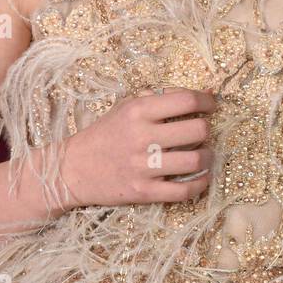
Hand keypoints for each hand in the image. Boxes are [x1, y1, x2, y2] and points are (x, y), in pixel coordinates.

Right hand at [59, 88, 215, 208]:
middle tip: (202, 132)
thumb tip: (209, 91)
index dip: (207, 102)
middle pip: (197, 130)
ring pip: (195, 161)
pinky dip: (200, 184)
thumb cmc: (105, 133)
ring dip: (208, 157)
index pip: (187, 100)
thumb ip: (164, 97)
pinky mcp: (143, 192)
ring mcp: (143, 167)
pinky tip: (201, 177)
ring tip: (204, 154)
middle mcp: (142, 137)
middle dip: (207, 130)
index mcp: (138, 111)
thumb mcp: (128, 106)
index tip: (210, 107)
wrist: (72, 169)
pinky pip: (184, 191)